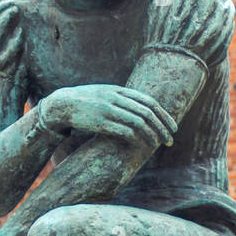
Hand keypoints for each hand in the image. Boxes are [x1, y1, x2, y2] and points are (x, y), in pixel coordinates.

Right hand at [40, 84, 176, 148]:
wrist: (62, 105)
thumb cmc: (86, 101)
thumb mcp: (106, 93)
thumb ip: (123, 98)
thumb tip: (142, 109)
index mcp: (119, 90)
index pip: (149, 102)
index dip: (164, 115)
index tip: (173, 127)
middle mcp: (116, 98)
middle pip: (147, 113)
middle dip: (162, 127)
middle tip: (170, 140)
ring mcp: (108, 110)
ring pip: (138, 123)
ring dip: (151, 135)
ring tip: (157, 145)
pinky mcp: (100, 123)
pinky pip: (124, 131)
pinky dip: (136, 139)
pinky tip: (141, 146)